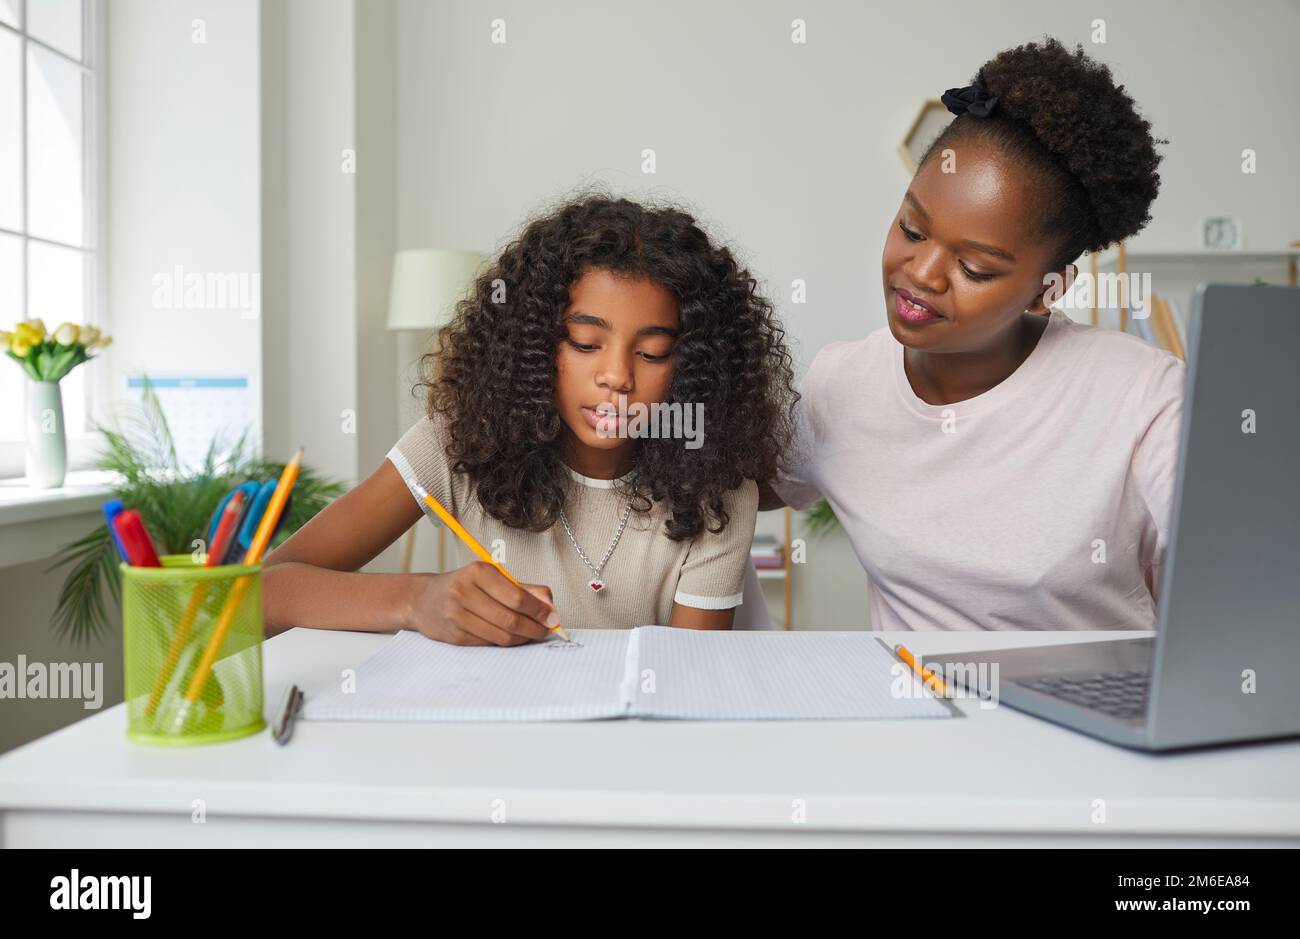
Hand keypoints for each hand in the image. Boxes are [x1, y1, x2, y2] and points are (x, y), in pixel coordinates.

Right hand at [404, 561, 558, 645]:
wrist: (424, 600)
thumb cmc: (465, 586)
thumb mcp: (493, 578)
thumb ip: (524, 589)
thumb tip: (551, 608)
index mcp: (478, 572)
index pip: (517, 597)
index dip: (539, 611)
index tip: (553, 618)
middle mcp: (464, 592)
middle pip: (511, 619)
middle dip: (535, 629)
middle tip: (546, 631)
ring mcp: (457, 616)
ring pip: (501, 636)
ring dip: (522, 639)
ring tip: (531, 635)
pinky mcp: (454, 636)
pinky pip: (489, 644)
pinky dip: (505, 643)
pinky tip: (511, 638)